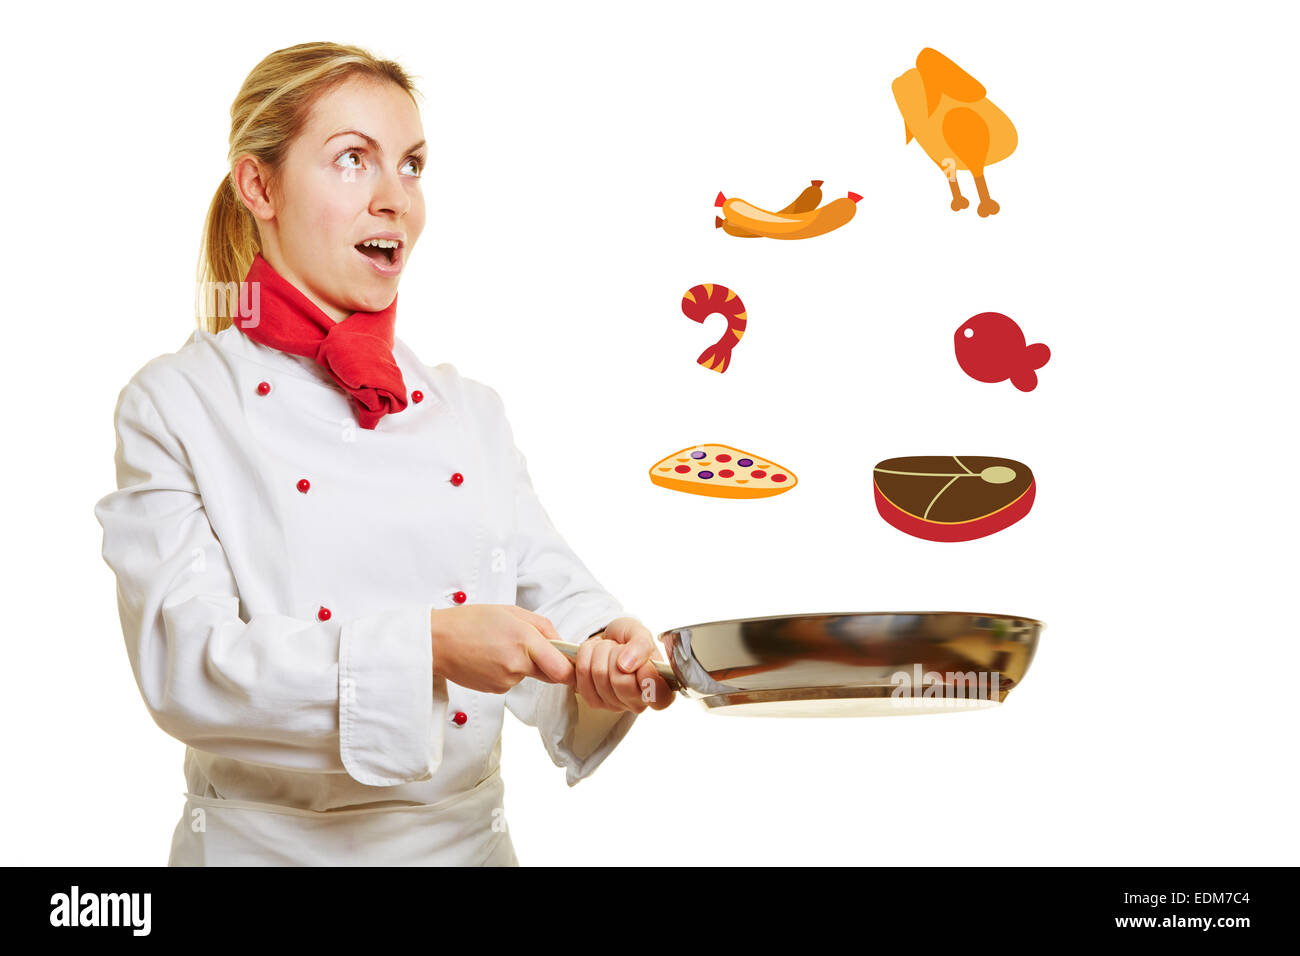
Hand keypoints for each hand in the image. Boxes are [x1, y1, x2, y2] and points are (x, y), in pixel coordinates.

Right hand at [430, 605, 573, 693]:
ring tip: (498, 646)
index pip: (561, 670)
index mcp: (523, 640)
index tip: (571, 662)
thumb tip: (561, 643)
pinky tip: (490, 657)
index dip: (570, 668)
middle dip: (548, 663)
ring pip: (528, 676)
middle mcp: (516, 665)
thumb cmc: (470, 621)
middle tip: (530, 647)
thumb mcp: (510, 611)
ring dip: (523, 664)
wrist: (436, 642)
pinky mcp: (495, 691)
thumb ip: (542, 626)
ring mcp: (505, 681)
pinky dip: (507, 671)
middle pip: (549, 674)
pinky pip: (512, 681)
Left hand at [575, 617, 675, 712]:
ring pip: (600, 675)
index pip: (660, 697)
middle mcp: (640, 702)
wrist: (607, 639)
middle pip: (622, 682)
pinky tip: (595, 658)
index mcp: (661, 688)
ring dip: (600, 652)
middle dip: (617, 654)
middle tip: (621, 649)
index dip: (649, 678)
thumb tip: (627, 664)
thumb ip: (641, 645)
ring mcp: (616, 705)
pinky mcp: (594, 701)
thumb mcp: (640, 633)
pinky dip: (585, 658)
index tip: (644, 663)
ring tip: (608, 651)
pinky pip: (582, 677)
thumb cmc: (629, 640)